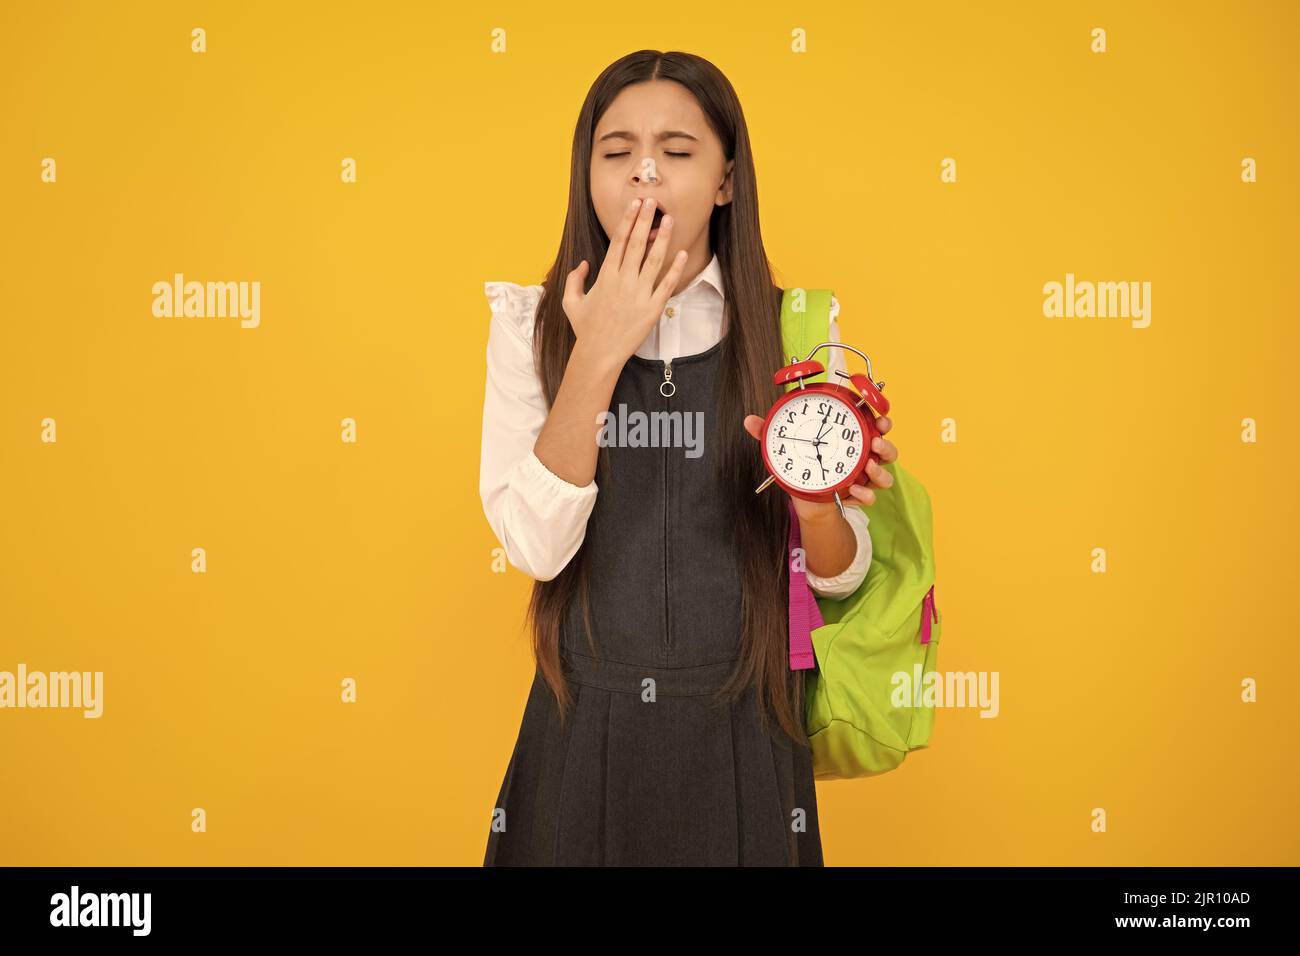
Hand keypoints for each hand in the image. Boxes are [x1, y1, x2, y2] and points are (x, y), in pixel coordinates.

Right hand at [561, 197, 688, 371]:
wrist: (599, 354)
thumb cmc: (585, 329)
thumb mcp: (571, 302)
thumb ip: (574, 280)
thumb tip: (583, 264)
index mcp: (605, 277)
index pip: (618, 242)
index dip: (627, 221)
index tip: (635, 204)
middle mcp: (623, 281)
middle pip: (636, 244)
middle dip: (645, 220)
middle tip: (653, 201)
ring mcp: (639, 295)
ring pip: (654, 260)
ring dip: (663, 239)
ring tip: (670, 220)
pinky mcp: (652, 309)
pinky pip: (666, 285)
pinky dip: (675, 269)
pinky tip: (682, 254)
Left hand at [742, 414, 898, 522]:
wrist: (804, 497)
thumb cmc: (800, 463)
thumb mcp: (786, 445)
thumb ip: (770, 433)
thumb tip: (749, 420)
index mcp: (850, 437)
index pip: (872, 424)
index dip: (881, 418)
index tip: (880, 417)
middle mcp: (861, 455)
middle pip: (886, 447)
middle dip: (886, 444)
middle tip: (876, 442)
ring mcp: (863, 477)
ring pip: (885, 473)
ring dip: (880, 470)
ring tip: (868, 467)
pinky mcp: (857, 495)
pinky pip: (870, 497)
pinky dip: (865, 495)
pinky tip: (855, 491)